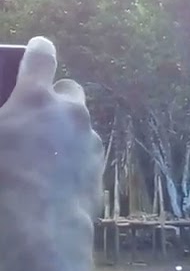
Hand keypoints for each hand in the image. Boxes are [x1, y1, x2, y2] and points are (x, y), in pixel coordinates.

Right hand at [0, 37, 103, 219]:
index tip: (41, 46)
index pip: (41, 58)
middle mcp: (70, 112)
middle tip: (37, 114)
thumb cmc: (0, 177)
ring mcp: (89, 141)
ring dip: (65, 131)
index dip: (39, 50)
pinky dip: (73, 158)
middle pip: (70, 90)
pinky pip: (86, 154)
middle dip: (57, 97)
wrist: (38, 223)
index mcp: (36, 97)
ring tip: (43, 153)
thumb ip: (5, 119)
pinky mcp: (100, 168)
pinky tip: (55, 177)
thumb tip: (10, 127)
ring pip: (80, 125)